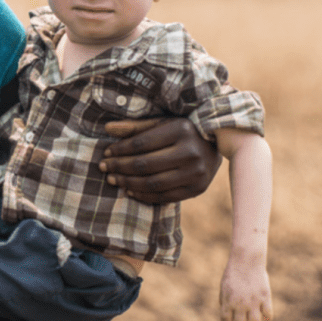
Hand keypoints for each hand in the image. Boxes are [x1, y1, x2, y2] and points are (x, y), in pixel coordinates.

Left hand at [99, 117, 220, 203]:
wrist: (217, 146)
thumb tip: (107, 129)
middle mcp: (191, 152)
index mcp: (181, 130)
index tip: (106, 153)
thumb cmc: (182, 132)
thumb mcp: (162, 123)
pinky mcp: (197, 189)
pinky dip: (143, 195)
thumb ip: (135, 127)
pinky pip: (164, 196)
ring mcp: (196, 173)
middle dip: (119, 167)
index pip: (141, 143)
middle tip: (103, 167)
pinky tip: (129, 190)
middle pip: (145, 164)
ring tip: (113, 179)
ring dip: (128, 182)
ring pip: (152, 183)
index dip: (120, 149)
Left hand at [219, 260, 272, 320]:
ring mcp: (253, 302)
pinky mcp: (265, 297)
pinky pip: (268, 315)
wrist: (246, 261)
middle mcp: (240, 304)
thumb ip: (225, 303)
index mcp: (227, 302)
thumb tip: (228, 318)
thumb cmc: (234, 275)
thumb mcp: (225, 288)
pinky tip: (264, 313)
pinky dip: (267, 317)